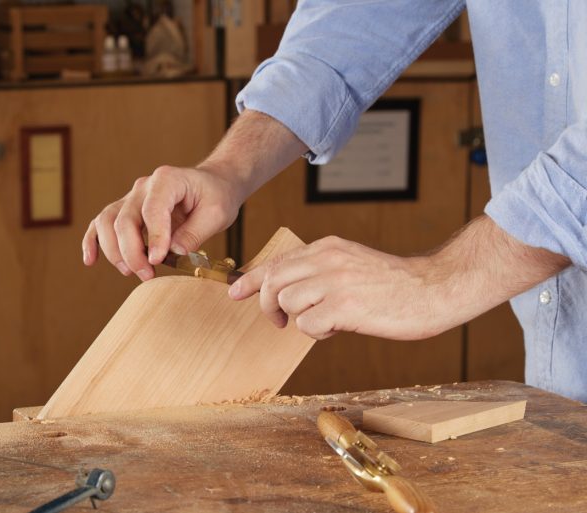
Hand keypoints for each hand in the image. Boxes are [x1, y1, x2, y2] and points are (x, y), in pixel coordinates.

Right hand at [82, 165, 243, 280]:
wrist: (213, 184)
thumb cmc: (217, 196)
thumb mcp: (216, 214)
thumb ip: (195, 233)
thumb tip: (172, 253)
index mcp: (167, 179)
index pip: (152, 209)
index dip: (153, 237)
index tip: (158, 261)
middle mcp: (143, 186)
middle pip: (124, 218)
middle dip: (132, 251)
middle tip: (147, 274)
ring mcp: (131, 198)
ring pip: (107, 221)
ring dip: (113, 250)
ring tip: (130, 271)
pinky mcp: (126, 211)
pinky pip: (100, 224)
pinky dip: (93, 242)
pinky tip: (91, 260)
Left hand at [228, 217, 570, 340]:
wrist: (434, 288)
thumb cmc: (394, 284)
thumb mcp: (351, 265)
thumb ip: (321, 272)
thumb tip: (287, 293)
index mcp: (327, 247)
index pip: (276, 262)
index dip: (251, 279)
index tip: (235, 292)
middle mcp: (327, 260)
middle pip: (272, 282)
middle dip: (267, 305)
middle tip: (280, 322)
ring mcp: (335, 282)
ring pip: (286, 303)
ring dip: (298, 320)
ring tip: (325, 321)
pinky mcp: (346, 306)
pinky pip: (307, 324)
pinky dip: (316, 332)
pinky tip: (337, 328)